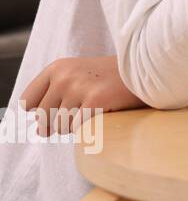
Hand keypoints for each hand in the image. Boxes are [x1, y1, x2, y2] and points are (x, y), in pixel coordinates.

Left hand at [18, 55, 144, 136]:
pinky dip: (89, 129)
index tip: (58, 112)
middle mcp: (64, 76)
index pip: (28, 103)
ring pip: (61, 126)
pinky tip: (102, 117)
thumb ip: (55, 97)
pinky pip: (79, 128)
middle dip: (58, 124)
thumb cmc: (112, 77)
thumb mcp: (78, 75)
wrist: (147, 68)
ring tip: (94, 113)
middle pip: (43, 118)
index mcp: (57, 68)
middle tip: (81, 115)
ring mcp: (79, 88)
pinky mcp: (96, 100)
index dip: (41, 113)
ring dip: (76, 127)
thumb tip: (39, 132)